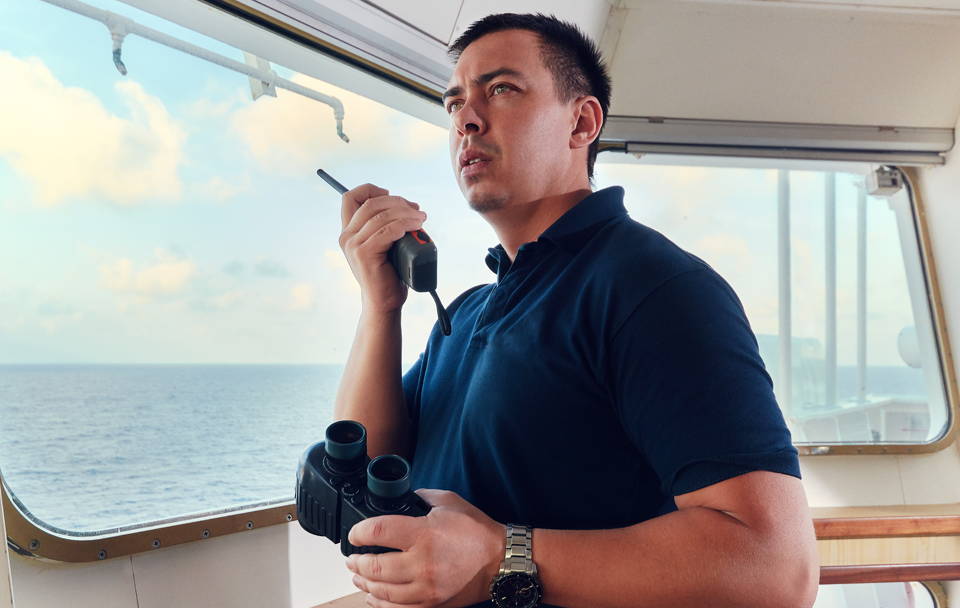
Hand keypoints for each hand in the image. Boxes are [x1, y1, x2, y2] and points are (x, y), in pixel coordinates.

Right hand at [339, 184, 427, 313]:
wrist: (384, 302)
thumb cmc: (389, 274)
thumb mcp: (384, 244)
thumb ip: (385, 226)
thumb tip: (408, 206)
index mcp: (349, 231)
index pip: (350, 198)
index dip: (370, 189)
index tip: (390, 194)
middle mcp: (347, 236)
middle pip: (371, 203)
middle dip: (397, 202)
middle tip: (416, 209)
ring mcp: (353, 245)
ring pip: (381, 215)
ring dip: (405, 213)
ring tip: (422, 219)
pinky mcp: (364, 253)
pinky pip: (387, 230)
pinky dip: (404, 225)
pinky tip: (415, 226)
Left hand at [345, 490, 505, 607]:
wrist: (500, 561)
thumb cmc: (477, 532)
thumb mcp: (448, 501)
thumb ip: (421, 497)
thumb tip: (403, 499)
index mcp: (424, 534)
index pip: (378, 531)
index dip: (359, 532)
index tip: (355, 534)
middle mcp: (422, 563)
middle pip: (374, 567)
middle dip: (356, 562)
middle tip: (351, 558)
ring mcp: (426, 588)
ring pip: (382, 592)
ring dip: (364, 583)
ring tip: (357, 576)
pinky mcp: (432, 603)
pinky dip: (380, 604)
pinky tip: (373, 597)